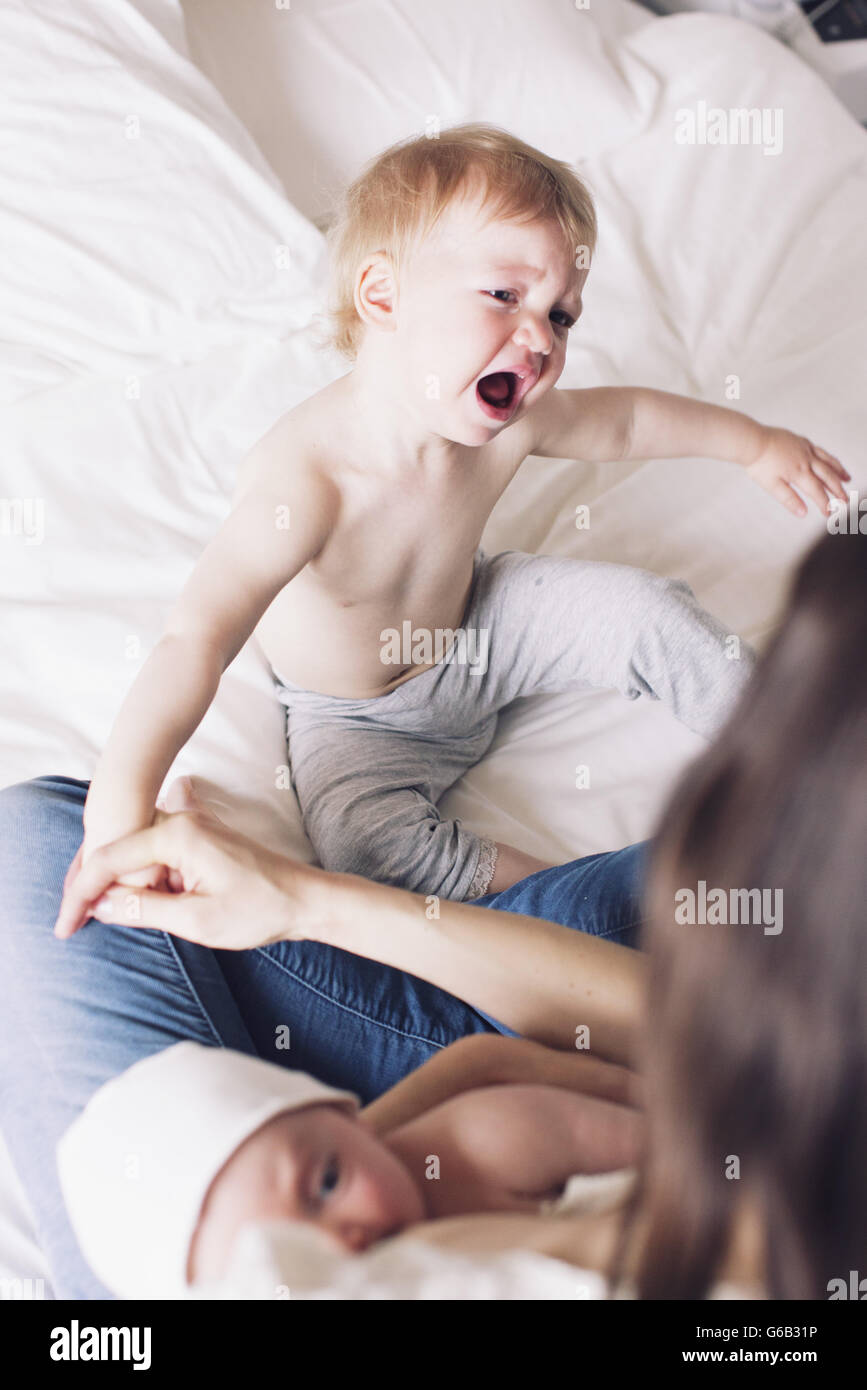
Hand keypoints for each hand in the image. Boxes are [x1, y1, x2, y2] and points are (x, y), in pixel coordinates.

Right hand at [55, 777, 321, 948]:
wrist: (305, 898)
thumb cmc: (260, 909)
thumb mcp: (197, 920)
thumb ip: (144, 910)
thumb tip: (101, 906)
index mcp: (177, 835)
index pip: (109, 859)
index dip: (81, 894)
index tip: (64, 927)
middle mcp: (180, 821)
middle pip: (117, 850)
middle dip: (91, 886)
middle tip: (69, 923)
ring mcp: (190, 826)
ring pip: (134, 852)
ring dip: (116, 884)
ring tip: (92, 916)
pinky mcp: (198, 837)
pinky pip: (154, 854)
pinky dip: (139, 879)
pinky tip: (132, 904)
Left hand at [746, 426, 848, 517]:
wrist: (752, 440)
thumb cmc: (759, 464)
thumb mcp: (772, 486)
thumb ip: (789, 499)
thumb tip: (803, 513)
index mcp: (799, 473)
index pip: (817, 492)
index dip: (825, 503)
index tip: (830, 514)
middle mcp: (806, 460)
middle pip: (828, 477)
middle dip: (838, 490)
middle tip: (846, 501)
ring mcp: (805, 449)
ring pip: (827, 461)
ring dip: (839, 471)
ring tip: (847, 479)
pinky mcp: (801, 441)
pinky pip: (820, 450)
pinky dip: (828, 458)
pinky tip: (830, 462)